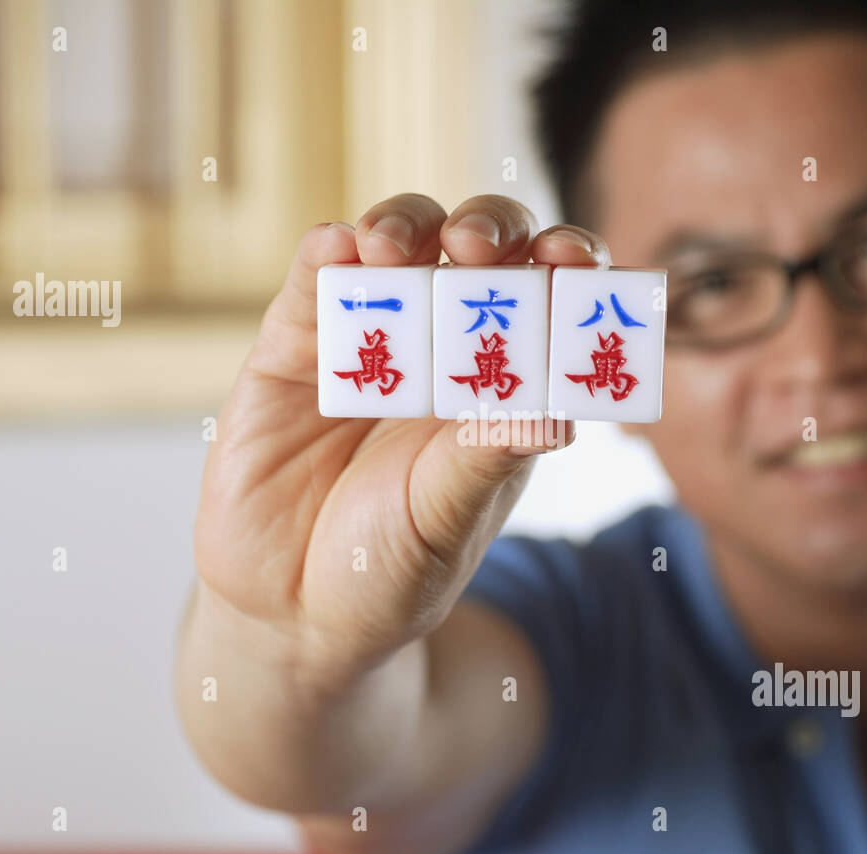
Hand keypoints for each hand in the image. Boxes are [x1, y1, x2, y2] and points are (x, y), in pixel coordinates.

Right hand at [193, 193, 609, 684]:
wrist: (291, 614)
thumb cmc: (390, 570)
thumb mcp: (447, 519)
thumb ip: (488, 460)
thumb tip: (560, 417)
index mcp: (503, 386)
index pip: (549, 302)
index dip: (567, 268)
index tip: (575, 262)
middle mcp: (443, 348)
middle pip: (479, 253)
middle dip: (490, 231)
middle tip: (481, 248)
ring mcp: (369, 338)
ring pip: (399, 246)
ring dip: (407, 224)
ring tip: (396, 246)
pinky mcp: (295, 347)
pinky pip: (313, 282)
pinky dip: (328, 252)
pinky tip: (340, 248)